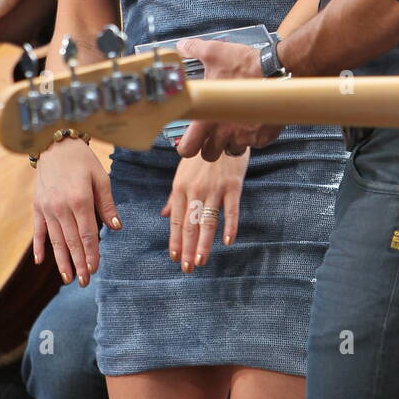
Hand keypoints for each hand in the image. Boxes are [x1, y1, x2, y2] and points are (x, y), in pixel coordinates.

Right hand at [32, 139, 120, 286]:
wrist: (54, 144)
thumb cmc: (81, 160)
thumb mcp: (100, 177)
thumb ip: (107, 204)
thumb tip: (116, 227)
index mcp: (80, 200)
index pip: (87, 234)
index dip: (91, 253)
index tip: (95, 269)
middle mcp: (61, 207)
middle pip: (71, 241)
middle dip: (78, 263)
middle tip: (84, 282)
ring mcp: (47, 208)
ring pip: (55, 241)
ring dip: (62, 261)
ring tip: (68, 278)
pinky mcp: (37, 206)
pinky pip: (38, 231)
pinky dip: (39, 247)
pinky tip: (41, 262)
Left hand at [161, 149, 248, 271]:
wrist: (223, 130)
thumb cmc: (202, 154)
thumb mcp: (184, 172)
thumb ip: (175, 196)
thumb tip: (165, 214)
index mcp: (180, 188)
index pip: (177, 220)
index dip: (176, 240)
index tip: (175, 258)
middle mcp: (195, 190)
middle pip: (191, 224)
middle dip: (188, 248)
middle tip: (187, 268)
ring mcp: (215, 188)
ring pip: (208, 221)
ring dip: (204, 243)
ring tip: (201, 261)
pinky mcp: (233, 185)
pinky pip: (231, 209)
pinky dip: (230, 226)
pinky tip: (228, 241)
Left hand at [173, 38, 283, 161]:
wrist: (279, 71)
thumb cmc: (247, 65)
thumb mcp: (215, 53)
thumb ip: (194, 50)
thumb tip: (180, 46)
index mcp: (207, 118)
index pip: (188, 148)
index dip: (187, 146)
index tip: (190, 138)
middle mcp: (224, 132)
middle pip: (209, 155)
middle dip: (208, 148)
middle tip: (212, 135)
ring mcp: (245, 137)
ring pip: (232, 151)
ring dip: (231, 142)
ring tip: (233, 125)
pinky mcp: (263, 137)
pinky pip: (254, 144)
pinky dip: (252, 136)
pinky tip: (252, 121)